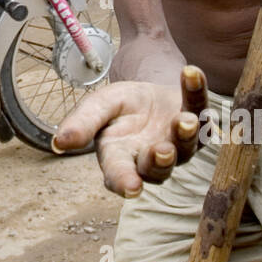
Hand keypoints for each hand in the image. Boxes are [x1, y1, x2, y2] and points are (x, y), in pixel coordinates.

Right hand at [53, 65, 207, 196]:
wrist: (145, 92)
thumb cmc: (118, 108)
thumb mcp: (97, 108)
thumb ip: (83, 124)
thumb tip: (59, 142)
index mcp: (121, 159)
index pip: (120, 175)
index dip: (124, 182)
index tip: (132, 188)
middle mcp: (152, 159)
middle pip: (158, 169)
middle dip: (160, 161)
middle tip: (161, 151)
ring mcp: (180, 144)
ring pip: (187, 146)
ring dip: (186, 134)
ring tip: (185, 120)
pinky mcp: (199, 122)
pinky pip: (201, 109)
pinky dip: (197, 91)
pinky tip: (191, 73)